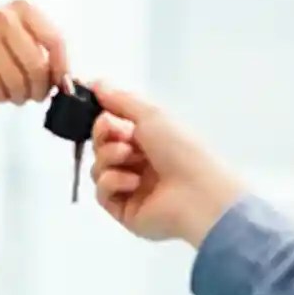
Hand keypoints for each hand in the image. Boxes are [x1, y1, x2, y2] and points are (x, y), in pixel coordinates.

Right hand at [0, 0, 70, 103]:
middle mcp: (2, 16)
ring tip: (17, 96)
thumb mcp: (23, 46)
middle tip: (36, 96)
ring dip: (20, 96)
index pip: (55, 40)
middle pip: (37, 64)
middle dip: (40, 88)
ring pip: (17, 80)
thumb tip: (68, 82)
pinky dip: (1, 97)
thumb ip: (47, 58)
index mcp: (23, 9)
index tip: (62, 84)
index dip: (61, 67)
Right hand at [89, 82, 244, 246]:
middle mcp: (137, 162)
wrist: (198, 192)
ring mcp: (130, 188)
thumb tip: (95, 83)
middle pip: (100, 146)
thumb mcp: (151, 114)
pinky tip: (133, 182)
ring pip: (98, 168)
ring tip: (131, 160)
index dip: (103, 120)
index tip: (104, 114)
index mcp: (147, 139)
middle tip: (123, 138)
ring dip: (110, 158)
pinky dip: (113, 182)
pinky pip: (101, 193)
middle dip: (104, 137)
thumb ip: (120, 99)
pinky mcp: (123, 211)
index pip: (110, 127)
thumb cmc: (181, 149)